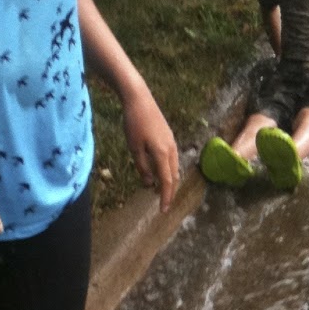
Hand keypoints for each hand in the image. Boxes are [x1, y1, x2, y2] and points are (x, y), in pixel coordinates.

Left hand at [123, 90, 179, 211]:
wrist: (139, 98)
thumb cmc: (133, 123)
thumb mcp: (134, 148)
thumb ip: (142, 167)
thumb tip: (150, 183)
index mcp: (162, 154)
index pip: (167, 181)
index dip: (166, 197)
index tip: (163, 210)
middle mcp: (171, 149)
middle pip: (174, 176)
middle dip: (169, 191)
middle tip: (163, 204)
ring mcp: (172, 142)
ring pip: (174, 167)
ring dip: (169, 180)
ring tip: (161, 190)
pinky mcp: (169, 137)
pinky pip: (172, 159)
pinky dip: (168, 170)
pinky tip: (161, 172)